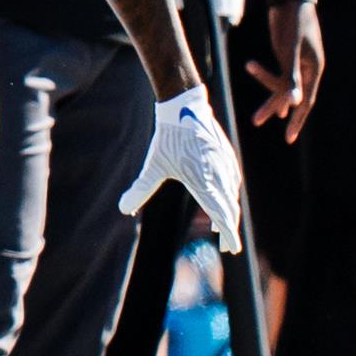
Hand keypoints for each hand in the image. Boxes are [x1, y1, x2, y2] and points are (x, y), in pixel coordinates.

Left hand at [119, 84, 243, 253]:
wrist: (185, 107)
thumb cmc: (169, 138)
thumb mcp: (154, 166)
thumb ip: (140, 189)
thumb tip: (123, 209)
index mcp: (204, 182)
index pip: (222, 215)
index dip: (229, 234)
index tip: (232, 249)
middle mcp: (219, 175)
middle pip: (230, 209)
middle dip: (229, 229)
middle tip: (228, 247)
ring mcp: (226, 164)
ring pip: (232, 195)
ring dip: (228, 212)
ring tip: (220, 226)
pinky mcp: (227, 155)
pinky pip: (233, 181)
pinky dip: (230, 195)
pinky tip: (225, 198)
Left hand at [247, 0, 323, 142]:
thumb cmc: (291, 20)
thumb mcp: (289, 49)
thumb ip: (291, 76)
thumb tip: (294, 102)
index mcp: (314, 68)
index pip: (306, 101)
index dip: (297, 120)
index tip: (288, 138)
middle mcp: (309, 67)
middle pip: (295, 97)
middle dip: (277, 111)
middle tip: (260, 124)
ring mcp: (298, 62)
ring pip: (286, 88)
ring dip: (272, 102)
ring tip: (257, 120)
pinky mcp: (288, 55)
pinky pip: (283, 79)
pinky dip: (275, 90)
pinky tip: (273, 105)